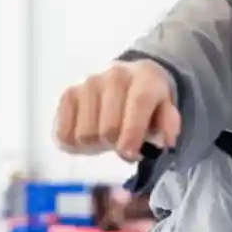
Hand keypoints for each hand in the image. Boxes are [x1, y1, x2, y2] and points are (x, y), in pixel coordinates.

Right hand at [55, 59, 181, 161]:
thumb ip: (168, 124)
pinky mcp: (68, 95)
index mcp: (145, 78)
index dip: (133, 134)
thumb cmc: (149, 102)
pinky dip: (74, 144)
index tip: (131, 155)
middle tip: (123, 144)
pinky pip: (63, 133)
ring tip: (107, 137)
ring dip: (96, 145)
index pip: (138, 104)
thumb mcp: (166, 109)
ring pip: (85, 134)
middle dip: (115, 144)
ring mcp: (87, 84)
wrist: (129, 79)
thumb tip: (166, 141)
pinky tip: (89, 135)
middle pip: (108, 128)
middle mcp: (114, 76)